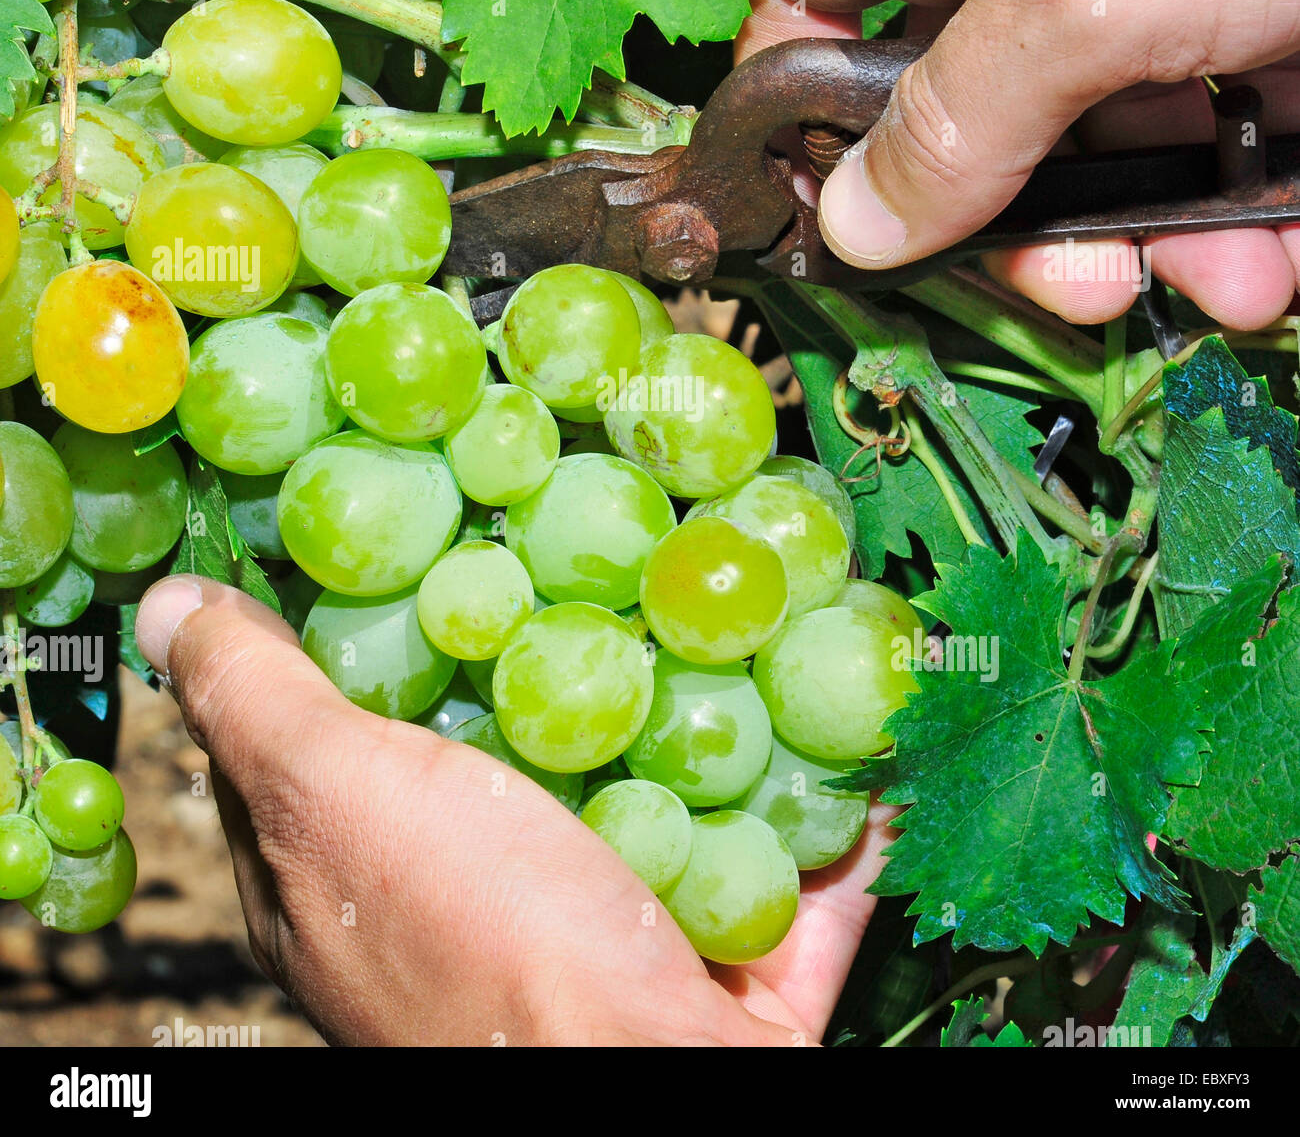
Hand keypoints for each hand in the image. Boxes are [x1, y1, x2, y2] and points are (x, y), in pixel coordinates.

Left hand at [134, 575, 895, 1045]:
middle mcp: (486, 902)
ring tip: (744, 593)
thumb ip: (267, 704)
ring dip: (712, 707)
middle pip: (520, 746)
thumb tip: (167, 605)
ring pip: (664, 790)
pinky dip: (824, 796)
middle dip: (567, 650)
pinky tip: (849, 701)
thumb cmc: (482, 953)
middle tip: (606, 531)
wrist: (653, 1097)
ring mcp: (616, 933)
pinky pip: (784, 858)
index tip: (433, 523)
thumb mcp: (342, 800)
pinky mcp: (731, 958)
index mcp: (374, 869)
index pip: (350, 723)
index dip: (373, 623)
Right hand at [738, 0, 1299, 328]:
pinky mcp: (1259, 42)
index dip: (774, 72)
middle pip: (954, 113)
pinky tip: (1277, 264)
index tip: (800, 191)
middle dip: (998, 222)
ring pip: (1089, 158)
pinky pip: (1212, 160)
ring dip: (1135, 248)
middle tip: (1060, 283)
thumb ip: (954, 119)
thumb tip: (849, 225)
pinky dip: (1239, 227)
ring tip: (1208, 286)